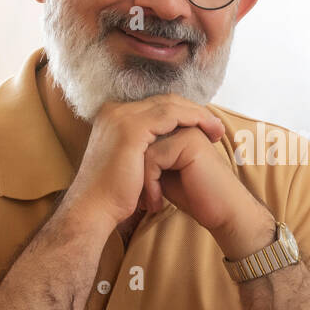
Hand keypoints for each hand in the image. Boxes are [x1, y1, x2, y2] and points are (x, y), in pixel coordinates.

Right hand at [63, 95, 224, 230]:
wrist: (92, 208)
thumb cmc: (112, 195)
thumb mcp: (128, 162)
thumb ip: (143, 148)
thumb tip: (165, 148)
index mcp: (113, 116)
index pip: (154, 105)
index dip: (181, 113)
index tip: (203, 127)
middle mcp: (115, 110)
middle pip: (164, 100)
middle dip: (193, 111)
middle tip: (215, 126)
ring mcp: (121, 116)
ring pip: (170, 104)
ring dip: (197, 115)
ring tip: (216, 130)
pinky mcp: (131, 127)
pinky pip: (171, 115)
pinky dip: (191, 120)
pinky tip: (206, 130)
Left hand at [143, 126, 275, 257]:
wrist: (224, 212)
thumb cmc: (195, 196)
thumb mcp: (165, 174)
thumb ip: (149, 157)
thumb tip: (122, 154)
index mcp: (179, 129)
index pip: (143, 138)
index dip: (136, 166)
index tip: (137, 194)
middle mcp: (184, 125)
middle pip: (140, 140)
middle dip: (136, 172)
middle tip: (137, 199)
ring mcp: (187, 131)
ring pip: (143, 149)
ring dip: (142, 181)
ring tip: (148, 203)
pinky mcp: (189, 142)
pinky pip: (153, 158)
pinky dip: (150, 184)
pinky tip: (156, 204)